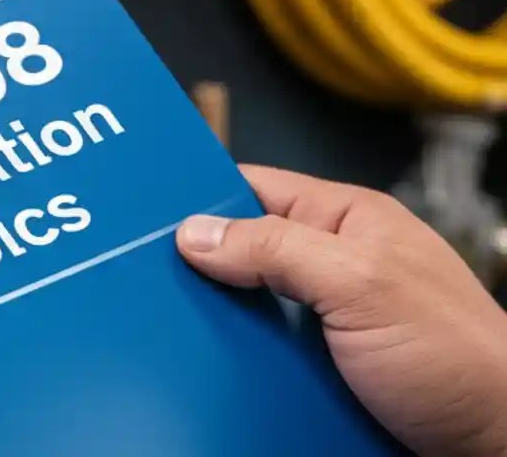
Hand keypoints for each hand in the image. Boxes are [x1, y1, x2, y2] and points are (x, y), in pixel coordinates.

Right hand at [177, 165, 506, 456]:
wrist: (496, 445)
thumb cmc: (460, 358)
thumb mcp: (361, 286)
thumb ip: (277, 250)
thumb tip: (196, 232)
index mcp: (347, 221)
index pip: (254, 188)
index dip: (202, 196)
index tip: (147, 214)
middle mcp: (334, 262)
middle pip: (241, 252)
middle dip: (201, 269)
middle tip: (150, 282)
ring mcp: (327, 316)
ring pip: (246, 308)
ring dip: (217, 324)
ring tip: (175, 329)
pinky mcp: (322, 366)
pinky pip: (261, 355)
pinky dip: (237, 363)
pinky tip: (213, 368)